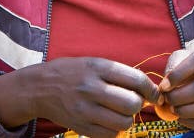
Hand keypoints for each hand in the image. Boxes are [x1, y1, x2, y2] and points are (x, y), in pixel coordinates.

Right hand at [0, 57, 158, 137]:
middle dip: (138, 104)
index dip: (151, 89)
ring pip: (124, 122)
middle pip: (132, 104)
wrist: (40, 88)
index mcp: (98, 68)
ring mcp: (85, 110)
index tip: (154, 94)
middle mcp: (91, 88)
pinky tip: (107, 120)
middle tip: (132, 101)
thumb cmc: (73, 72)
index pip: (136, 80)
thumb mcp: (95, 63)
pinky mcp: (81, 127)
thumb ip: (119, 74)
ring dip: (127, 118)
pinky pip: (110, 135)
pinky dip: (114, 130)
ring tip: (118, 111)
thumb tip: (148, 89)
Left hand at [157, 49, 193, 130]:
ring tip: (172, 109)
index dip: (179, 73)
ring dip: (185, 110)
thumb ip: (172, 67)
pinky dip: (189, 122)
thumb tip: (165, 85)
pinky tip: (179, 117)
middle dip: (179, 96)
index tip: (164, 85)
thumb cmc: (188, 70)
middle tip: (167, 99)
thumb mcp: (180, 60)